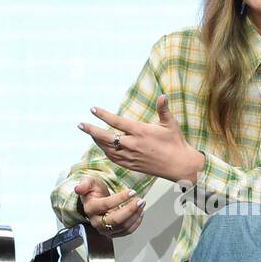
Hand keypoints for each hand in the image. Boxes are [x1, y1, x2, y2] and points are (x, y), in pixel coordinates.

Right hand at [76, 175, 144, 237]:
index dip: (120, 198)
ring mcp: (104, 229)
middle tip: (140, 200)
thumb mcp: (89, 182)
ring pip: (122, 226)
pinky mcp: (112, 233)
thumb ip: (85, 184)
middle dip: (130, 210)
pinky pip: (126, 231)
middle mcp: (96, 221)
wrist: (96, 201)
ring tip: (142, 203)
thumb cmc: (94, 191)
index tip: (132, 191)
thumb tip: (78, 188)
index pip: (106, 205)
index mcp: (90, 208)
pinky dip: (136, 223)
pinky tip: (140, 212)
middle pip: (115, 220)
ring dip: (135, 215)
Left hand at [78, 95, 199, 182]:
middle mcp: (133, 144)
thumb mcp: (170, 124)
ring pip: (108, 149)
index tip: (93, 109)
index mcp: (141, 131)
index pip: (117, 121)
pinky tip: (102, 147)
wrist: (180, 165)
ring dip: (97, 141)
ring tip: (90, 134)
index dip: (103, 115)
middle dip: (91, 130)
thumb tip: (163, 95)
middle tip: (80, 125)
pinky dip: (106, 152)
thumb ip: (163, 109)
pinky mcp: (132, 165)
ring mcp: (132, 156)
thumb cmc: (176, 143)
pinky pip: (114, 159)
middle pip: (106, 137)